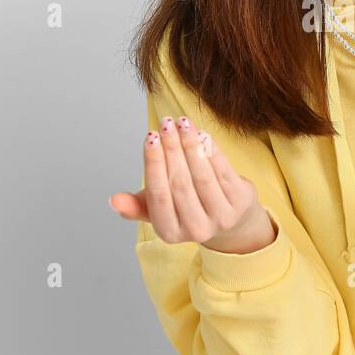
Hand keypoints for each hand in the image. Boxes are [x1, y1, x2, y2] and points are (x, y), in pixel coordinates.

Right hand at [110, 114, 276, 253]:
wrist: (231, 223)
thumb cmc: (186, 209)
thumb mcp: (158, 210)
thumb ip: (136, 205)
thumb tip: (114, 201)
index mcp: (169, 232)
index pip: (158, 195)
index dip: (154, 164)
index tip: (149, 137)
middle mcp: (196, 230)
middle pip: (180, 183)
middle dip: (171, 148)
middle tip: (164, 122)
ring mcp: (222, 218)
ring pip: (202, 175)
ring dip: (190, 144)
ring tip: (181, 122)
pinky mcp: (241, 202)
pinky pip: (223, 170)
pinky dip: (211, 149)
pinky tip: (200, 132)